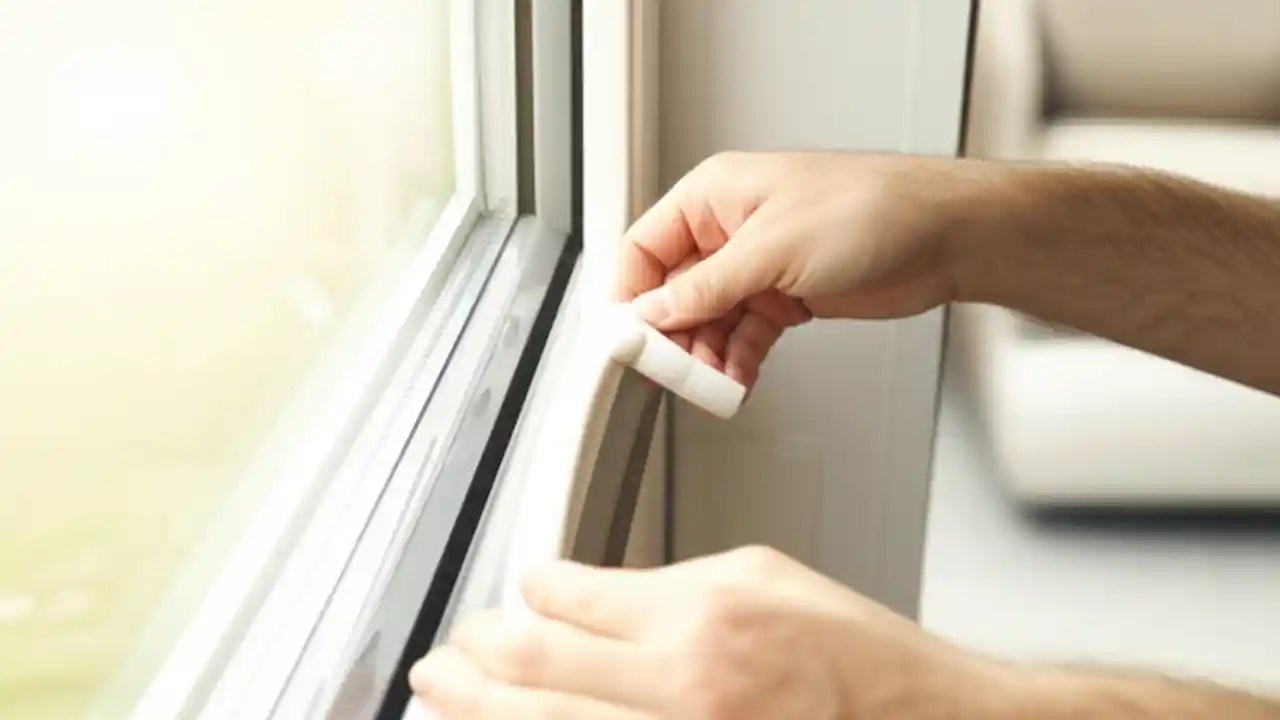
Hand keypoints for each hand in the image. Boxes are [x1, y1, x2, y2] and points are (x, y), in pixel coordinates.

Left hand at [410, 546, 1005, 718]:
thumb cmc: (856, 658)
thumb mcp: (762, 577)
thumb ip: (666, 582)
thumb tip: (587, 593)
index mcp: (701, 619)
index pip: (566, 596)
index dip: (527, 587)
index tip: (520, 588)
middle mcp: (682, 693)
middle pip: (530, 666)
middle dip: (474, 651)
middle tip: (453, 648)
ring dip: (476, 707)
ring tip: (445, 692)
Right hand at [618, 152, 976, 388]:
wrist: (943, 235)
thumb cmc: (870, 209)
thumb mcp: (772, 250)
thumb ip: (706, 286)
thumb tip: (653, 311)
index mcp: (714, 196)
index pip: (645, 248)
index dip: (631, 296)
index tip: (630, 340)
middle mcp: (730, 231)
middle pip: (674, 293)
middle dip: (673, 337)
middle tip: (675, 376)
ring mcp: (758, 266)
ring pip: (708, 321)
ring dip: (707, 357)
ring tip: (714, 386)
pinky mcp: (785, 297)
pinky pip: (744, 336)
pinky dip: (738, 362)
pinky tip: (737, 383)